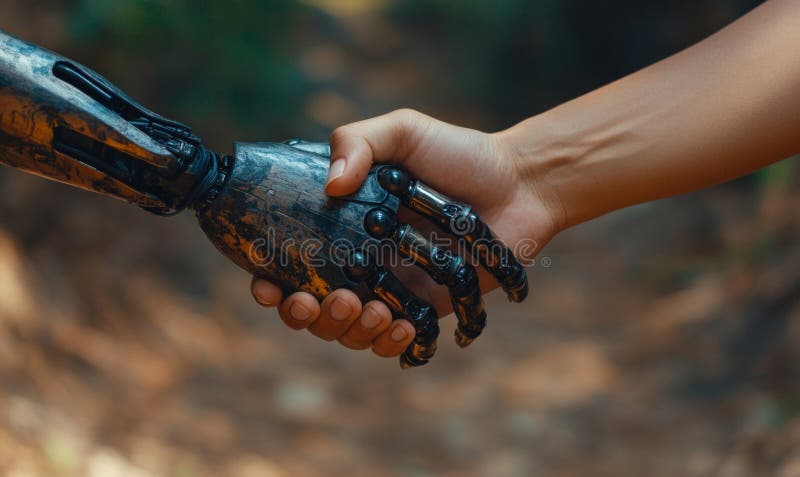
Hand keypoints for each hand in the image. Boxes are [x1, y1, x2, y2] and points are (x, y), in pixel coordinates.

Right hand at [251, 109, 560, 358]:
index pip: (289, 260)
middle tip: (325, 301)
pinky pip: (396, 342)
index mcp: (341, 224)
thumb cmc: (459, 154)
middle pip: (312, 307)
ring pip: (349, 332)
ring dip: (348, 332)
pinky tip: (400, 327)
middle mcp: (359, 261)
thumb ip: (357, 141)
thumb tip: (330, 187)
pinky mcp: (426, 309)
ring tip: (372, 310)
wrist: (520, 183)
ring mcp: (392, 288)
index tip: (266, 286)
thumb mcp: (402, 130)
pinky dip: (389, 344)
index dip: (269, 281)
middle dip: (306, 317)